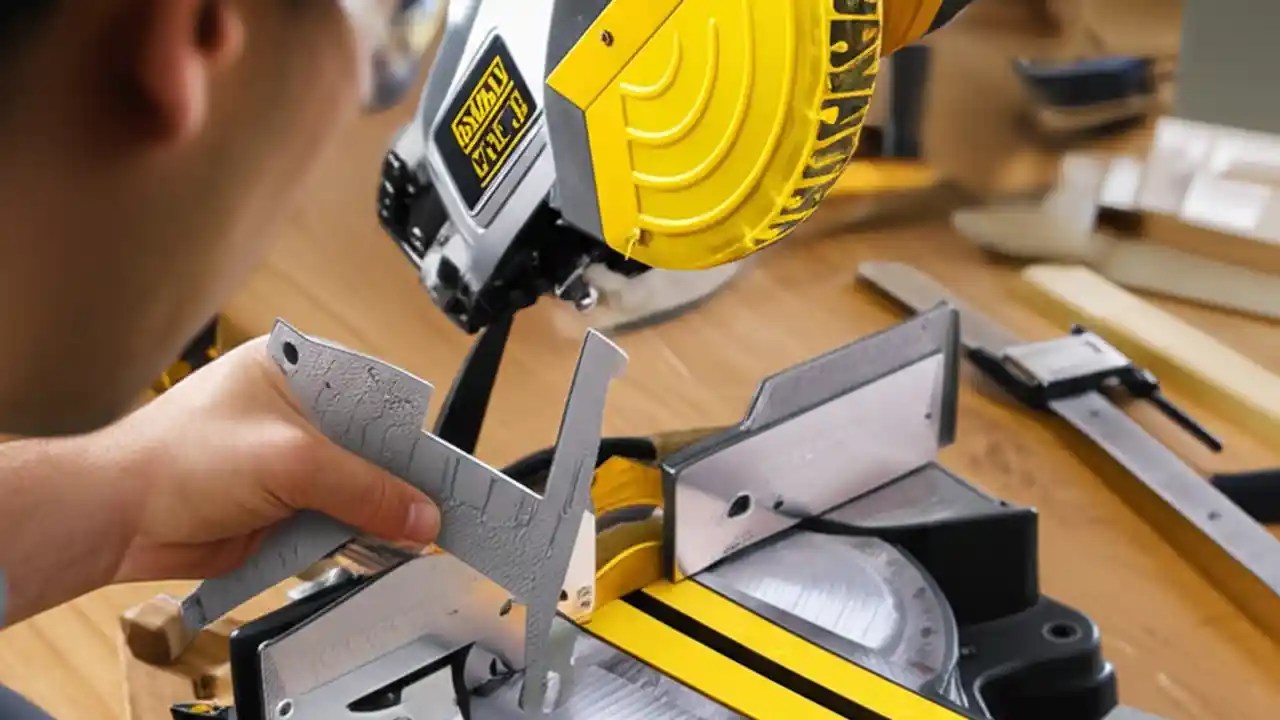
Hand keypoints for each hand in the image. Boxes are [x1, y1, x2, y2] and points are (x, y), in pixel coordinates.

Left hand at [100, 335, 440, 583]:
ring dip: (375, 512)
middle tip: (434, 505)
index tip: (441, 464)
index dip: (409, 428)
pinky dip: (351, 536)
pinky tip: (374, 546)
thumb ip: (363, 488)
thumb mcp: (290, 461)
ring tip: (413, 531)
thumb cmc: (175, 460)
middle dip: (397, 478)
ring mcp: (285, 461)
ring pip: (353, 487)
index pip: (374, 393)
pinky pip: (331, 520)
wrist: (116, 519)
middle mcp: (293, 411)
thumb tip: (419, 513)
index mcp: (294, 370)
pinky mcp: (278, 506)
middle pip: (368, 445)